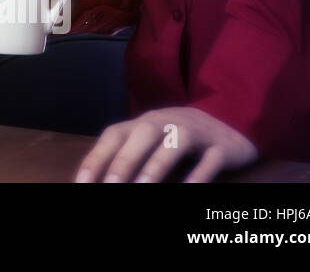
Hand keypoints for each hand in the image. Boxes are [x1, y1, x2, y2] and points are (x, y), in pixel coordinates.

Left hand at [75, 107, 258, 181]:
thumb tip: (100, 181)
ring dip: (157, 165)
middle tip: (111, 186)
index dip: (96, 158)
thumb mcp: (148, 142)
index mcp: (141, 123)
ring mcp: (194, 132)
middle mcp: (165, 122)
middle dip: (124, 161)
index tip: (82, 183)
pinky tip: (188, 189)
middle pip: (141, 134)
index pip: (113, 135)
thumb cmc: (174, 139)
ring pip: (175, 143)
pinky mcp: (220, 146)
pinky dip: (199, 174)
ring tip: (143, 188)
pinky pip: (210, 159)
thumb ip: (126, 157)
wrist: (228, 120)